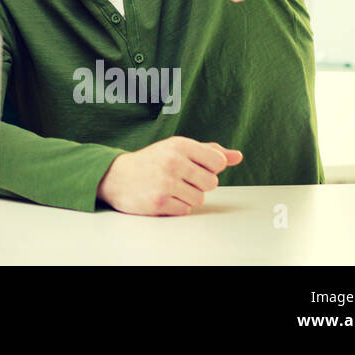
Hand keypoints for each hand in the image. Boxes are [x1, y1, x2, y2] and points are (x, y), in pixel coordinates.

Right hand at [97, 137, 243, 215]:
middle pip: (212, 183)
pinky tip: (162, 197)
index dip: (209, 168)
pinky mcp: (159, 201)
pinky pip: (185, 210)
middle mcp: (173, 161)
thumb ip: (209, 152)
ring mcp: (166, 182)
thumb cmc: (152, 162)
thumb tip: (238, 156)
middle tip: (179, 178)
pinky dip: (176, 206)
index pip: (218, 162)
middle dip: (198, 184)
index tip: (193, 166)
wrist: (116, 176)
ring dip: (187, 197)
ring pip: (200, 198)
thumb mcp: (177, 149)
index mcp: (179, 144)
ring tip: (169, 188)